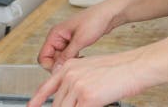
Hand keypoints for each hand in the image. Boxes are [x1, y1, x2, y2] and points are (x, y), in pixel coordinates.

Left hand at [27, 50, 146, 106]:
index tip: (32, 106)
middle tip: (78, 104)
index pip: (47, 87)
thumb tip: (70, 97)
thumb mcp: (91, 68)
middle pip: (57, 104)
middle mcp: (70, 75)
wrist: (135, 66)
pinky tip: (92, 106)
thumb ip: (76, 80)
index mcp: (70, 66)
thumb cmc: (120, 68)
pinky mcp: (88, 98)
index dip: (38, 99)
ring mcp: (77, 87)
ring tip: (87, 104)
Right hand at [37, 3, 119, 70]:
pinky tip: (82, 58)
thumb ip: (67, 55)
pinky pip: (69, 55)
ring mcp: (66, 40)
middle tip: (73, 66)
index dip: (50, 66)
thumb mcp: (80, 40)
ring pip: (61, 58)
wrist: (109, 14)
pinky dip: (74, 59)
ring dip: (68, 62)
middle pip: (51, 59)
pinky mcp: (74, 42)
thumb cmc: (95, 20)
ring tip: (80, 60)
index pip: (43, 56)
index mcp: (55, 33)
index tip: (62, 69)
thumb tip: (55, 69)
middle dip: (60, 64)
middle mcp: (59, 37)